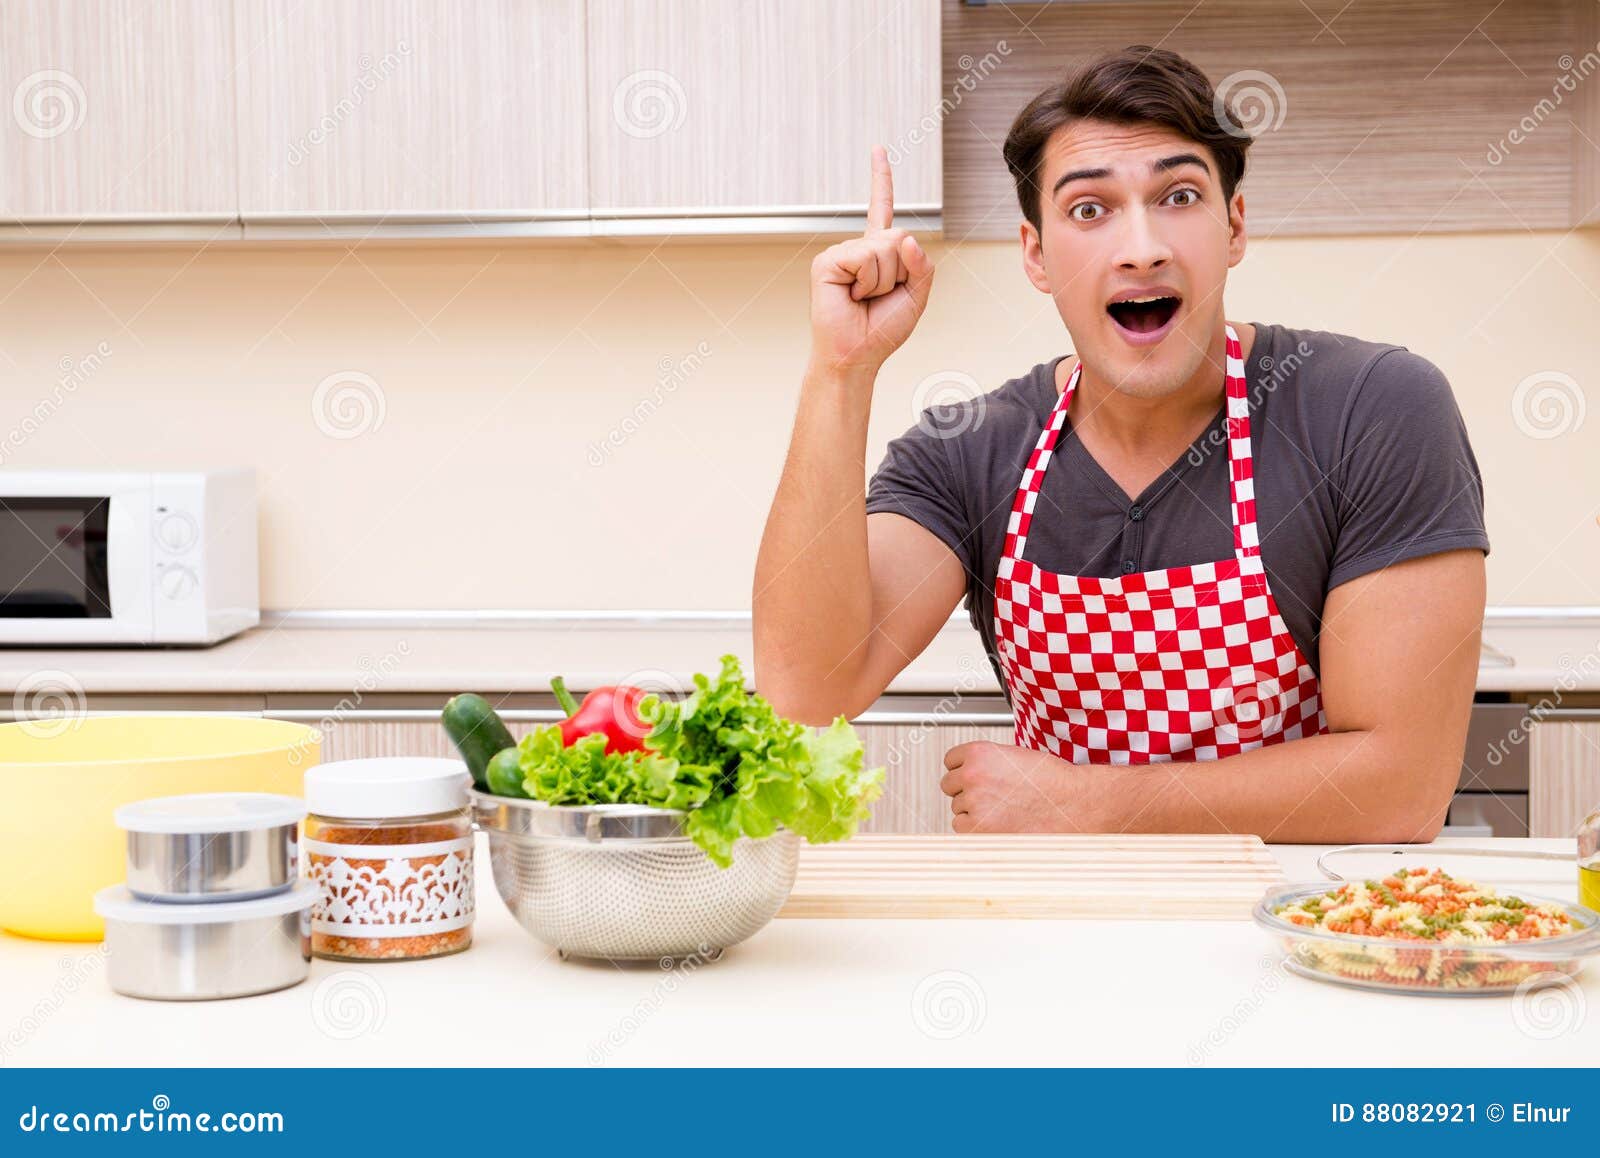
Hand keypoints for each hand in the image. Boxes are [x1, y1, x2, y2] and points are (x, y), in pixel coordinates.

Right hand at [808, 146, 934, 377]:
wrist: (856, 355)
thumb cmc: (882, 330)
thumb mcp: (917, 296)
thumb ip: (921, 264)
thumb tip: (903, 237)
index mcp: (876, 253)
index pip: (881, 209)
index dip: (881, 179)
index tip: (878, 150)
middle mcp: (857, 249)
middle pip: (899, 238)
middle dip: (900, 272)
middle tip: (877, 297)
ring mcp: (840, 254)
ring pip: (885, 248)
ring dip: (883, 281)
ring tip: (864, 299)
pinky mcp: (827, 262)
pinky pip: (865, 258)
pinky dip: (868, 282)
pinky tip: (852, 295)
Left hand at [940, 741, 1081, 832]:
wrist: (1073, 803)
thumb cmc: (1052, 781)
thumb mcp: (1016, 756)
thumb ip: (988, 761)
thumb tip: (972, 771)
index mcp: (980, 753)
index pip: (950, 761)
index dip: (963, 769)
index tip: (971, 776)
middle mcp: (973, 775)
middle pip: (949, 785)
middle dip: (966, 790)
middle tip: (989, 796)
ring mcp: (974, 802)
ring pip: (957, 808)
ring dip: (973, 810)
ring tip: (1001, 810)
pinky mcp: (979, 827)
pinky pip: (963, 828)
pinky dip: (976, 828)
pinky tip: (998, 823)